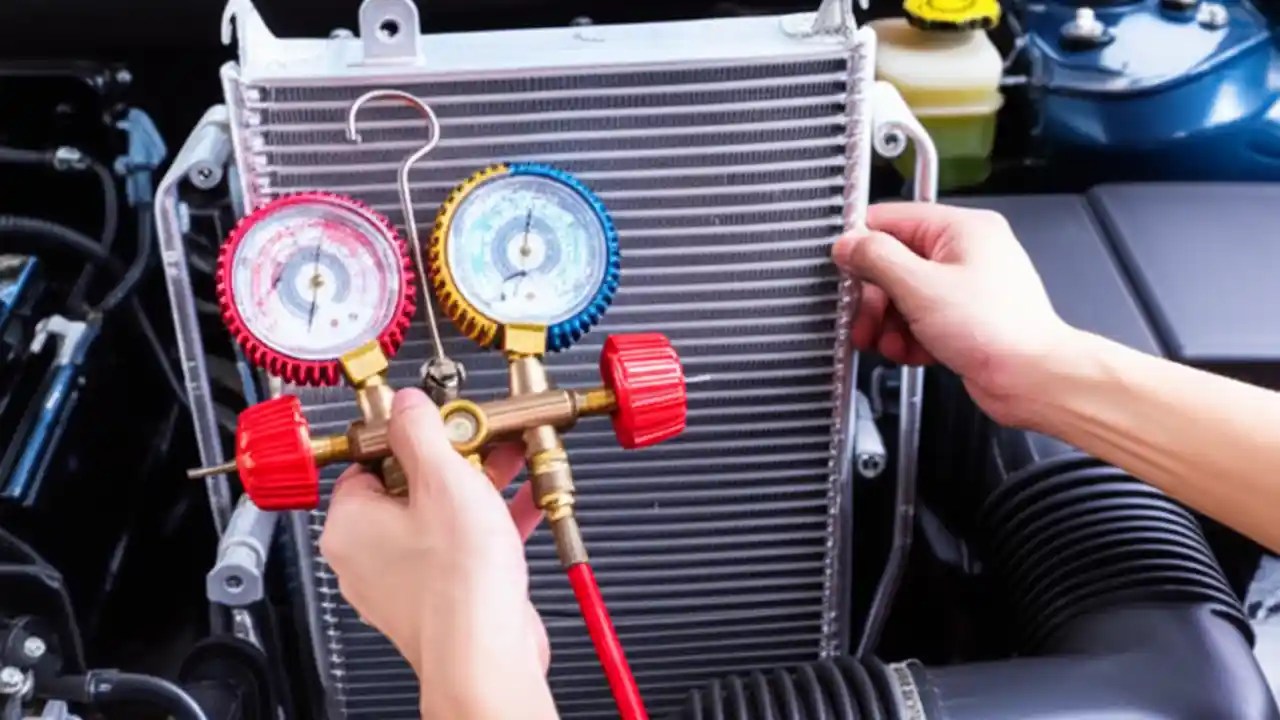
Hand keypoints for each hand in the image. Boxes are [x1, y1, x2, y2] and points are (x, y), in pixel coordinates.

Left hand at [319, 389, 554, 719]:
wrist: (487, 653)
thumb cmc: (458, 584)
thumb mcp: (445, 480)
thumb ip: (424, 431)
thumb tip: (407, 403)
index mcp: (350, 525)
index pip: (370, 459)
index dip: (411, 434)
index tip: (442, 420)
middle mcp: (368, 555)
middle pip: (409, 485)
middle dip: (455, 458)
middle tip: (482, 438)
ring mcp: (406, 578)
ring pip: (439, 515)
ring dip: (478, 485)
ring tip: (510, 459)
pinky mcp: (442, 595)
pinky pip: (462, 544)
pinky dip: (490, 520)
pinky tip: (524, 500)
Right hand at [833, 202, 1076, 425]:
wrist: (1032, 379)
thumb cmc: (996, 330)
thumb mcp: (920, 287)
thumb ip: (876, 259)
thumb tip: (848, 242)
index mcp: (961, 228)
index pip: (892, 219)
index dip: (861, 245)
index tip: (842, 271)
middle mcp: (965, 252)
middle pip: (894, 263)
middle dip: (874, 297)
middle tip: (861, 319)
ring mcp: (965, 286)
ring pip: (904, 295)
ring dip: (888, 323)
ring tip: (887, 343)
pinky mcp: (963, 318)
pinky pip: (920, 319)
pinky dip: (909, 337)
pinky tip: (910, 352)